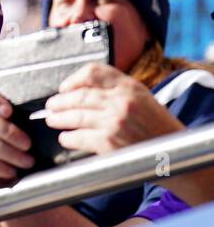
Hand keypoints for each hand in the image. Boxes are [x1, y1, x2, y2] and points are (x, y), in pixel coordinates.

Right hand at [0, 81, 34, 189]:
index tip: (8, 110)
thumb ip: (23, 121)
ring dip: (11, 153)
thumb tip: (48, 114)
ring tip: (27, 162)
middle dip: (10, 132)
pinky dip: (0, 167)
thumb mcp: (18, 133)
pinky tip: (11, 172)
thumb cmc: (12, 152)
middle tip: (28, 145)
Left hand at [44, 63, 181, 154]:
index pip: (93, 72)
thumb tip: (78, 91)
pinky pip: (78, 137)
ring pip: (75, 116)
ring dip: (58, 118)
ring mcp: (114, 122)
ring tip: (52, 120)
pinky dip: (68, 138)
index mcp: (130, 87)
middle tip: (50, 106)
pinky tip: (65, 138)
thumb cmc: (157, 128)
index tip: (64, 87)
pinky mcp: (109, 142)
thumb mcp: (141, 99)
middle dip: (59, 102)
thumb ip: (115, 91)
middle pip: (79, 96)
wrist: (175, 155)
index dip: (73, 79)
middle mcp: (121, 101)